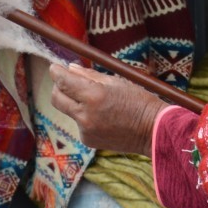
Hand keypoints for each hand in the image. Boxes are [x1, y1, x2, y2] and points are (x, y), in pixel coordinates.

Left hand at [49, 63, 164, 154]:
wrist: (153, 131)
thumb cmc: (138, 101)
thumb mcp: (116, 81)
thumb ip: (89, 75)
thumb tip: (70, 68)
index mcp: (94, 95)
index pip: (63, 81)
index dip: (56, 72)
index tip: (55, 67)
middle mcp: (85, 114)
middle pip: (56, 98)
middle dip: (58, 87)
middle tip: (67, 81)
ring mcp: (85, 130)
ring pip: (68, 110)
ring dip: (75, 102)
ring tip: (97, 101)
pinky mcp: (88, 140)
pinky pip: (79, 123)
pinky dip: (85, 117)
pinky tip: (103, 116)